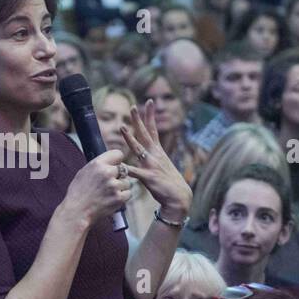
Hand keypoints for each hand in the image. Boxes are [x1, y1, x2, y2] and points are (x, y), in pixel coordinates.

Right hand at [62, 149, 131, 226]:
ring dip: (121, 187)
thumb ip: (98, 165)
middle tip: (110, 183)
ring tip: (108, 193)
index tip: (115, 165)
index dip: (117, 160)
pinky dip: (122, 197)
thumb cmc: (78, 193)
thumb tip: (109, 161)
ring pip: (127, 182)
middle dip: (119, 175)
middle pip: (124, 169)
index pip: (118, 154)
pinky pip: (128, 193)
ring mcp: (114, 186)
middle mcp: (107, 173)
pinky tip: (112, 199)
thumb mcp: (84, 172)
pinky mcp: (119, 198)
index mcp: (98, 164)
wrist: (76, 211)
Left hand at [119, 100, 191, 217]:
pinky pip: (134, 172)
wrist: (179, 197)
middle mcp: (155, 155)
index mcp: (158, 151)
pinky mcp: (148, 177)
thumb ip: (153, 157)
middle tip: (133, 106)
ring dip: (129, 137)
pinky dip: (126, 169)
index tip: (149, 101)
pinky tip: (118, 166)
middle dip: (139, 119)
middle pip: (145, 133)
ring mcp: (152, 165)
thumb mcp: (162, 165)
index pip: (153, 129)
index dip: (150, 115)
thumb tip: (146, 150)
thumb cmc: (169, 183)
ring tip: (122, 126)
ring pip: (138, 148)